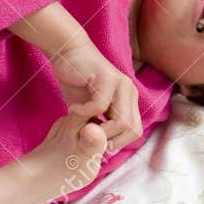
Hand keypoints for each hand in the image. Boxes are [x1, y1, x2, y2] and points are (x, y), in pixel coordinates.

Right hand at [45, 36, 142, 154]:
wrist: (68, 54)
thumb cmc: (76, 82)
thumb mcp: (87, 111)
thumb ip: (96, 127)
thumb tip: (103, 149)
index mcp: (129, 100)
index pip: (135, 131)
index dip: (116, 142)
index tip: (93, 140)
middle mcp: (130, 92)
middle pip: (131, 129)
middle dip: (108, 139)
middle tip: (86, 135)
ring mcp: (121, 84)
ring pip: (120, 121)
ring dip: (97, 129)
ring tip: (79, 123)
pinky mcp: (107, 78)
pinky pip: (99, 106)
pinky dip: (82, 113)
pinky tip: (72, 109)